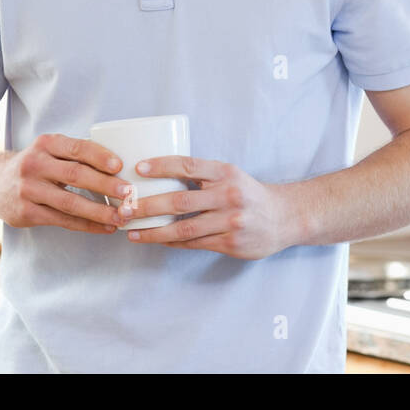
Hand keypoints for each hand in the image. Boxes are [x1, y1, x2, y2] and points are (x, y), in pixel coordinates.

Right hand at [0, 133, 132, 233]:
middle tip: (129, 193)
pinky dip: (87, 225)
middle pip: (75, 175)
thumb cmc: (37, 165)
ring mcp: (28, 190)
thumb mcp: (51, 150)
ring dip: (99, 211)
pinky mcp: (26, 212)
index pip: (77, 148)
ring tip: (122, 216)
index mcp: (46, 144)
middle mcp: (34, 164)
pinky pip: (62, 220)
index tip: (121, 166)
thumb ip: (78, 154)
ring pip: (70, 203)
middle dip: (105, 185)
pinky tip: (105, 228)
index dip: (100, 156)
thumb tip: (123, 165)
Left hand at [122, 155, 297, 258]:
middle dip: (147, 205)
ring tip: (131, 231)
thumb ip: (203, 178)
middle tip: (124, 208)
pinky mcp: (230, 243)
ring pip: (182, 228)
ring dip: (153, 231)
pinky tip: (155, 240)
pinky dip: (171, 242)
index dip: (161, 165)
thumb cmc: (250, 194)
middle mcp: (228, 195)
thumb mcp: (231, 176)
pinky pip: (193, 244)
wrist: (285, 217)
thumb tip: (159, 178)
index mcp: (226, 173)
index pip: (188, 166)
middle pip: (179, 200)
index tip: (137, 168)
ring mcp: (230, 221)